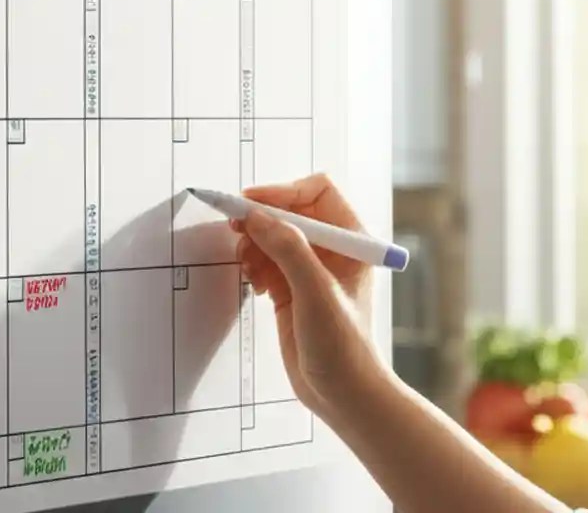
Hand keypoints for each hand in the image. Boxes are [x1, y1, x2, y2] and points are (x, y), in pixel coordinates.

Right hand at [233, 173, 385, 420]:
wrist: (344, 395)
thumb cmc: (345, 347)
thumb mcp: (316, 293)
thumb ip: (288, 250)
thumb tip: (257, 217)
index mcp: (351, 240)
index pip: (316, 192)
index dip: (282, 192)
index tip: (251, 204)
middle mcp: (332, 250)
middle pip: (289, 211)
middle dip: (262, 218)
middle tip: (236, 229)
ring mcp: (311, 270)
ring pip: (273, 236)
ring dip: (254, 243)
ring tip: (246, 263)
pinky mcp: (292, 290)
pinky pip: (266, 261)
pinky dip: (254, 265)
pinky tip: (255, 284)